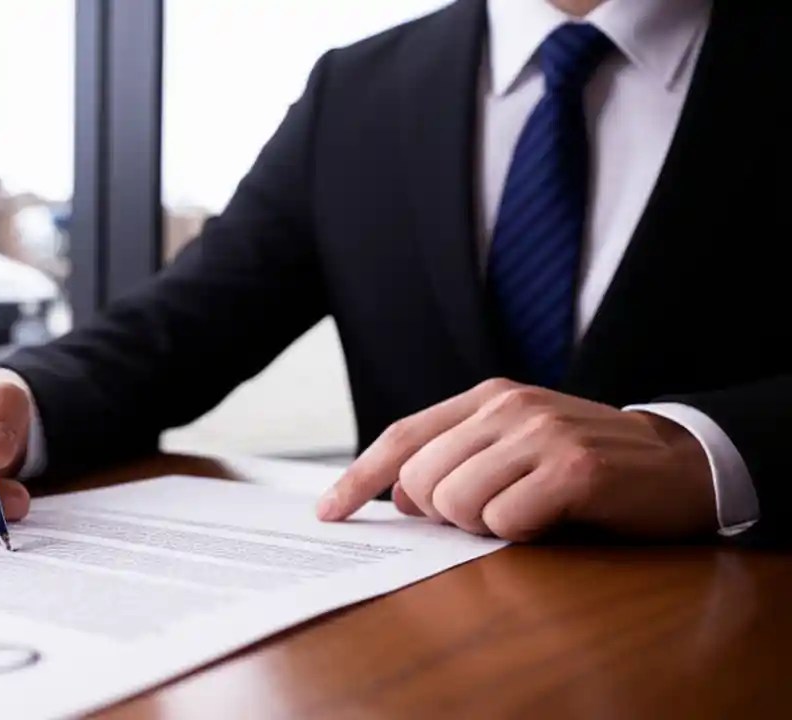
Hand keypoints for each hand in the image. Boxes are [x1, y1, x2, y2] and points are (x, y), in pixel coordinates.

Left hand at [316, 379, 716, 540]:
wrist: (677, 462)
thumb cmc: (584, 463)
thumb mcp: (515, 447)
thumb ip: (457, 460)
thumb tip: (399, 499)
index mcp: (486, 399)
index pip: (402, 437)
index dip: (359, 477)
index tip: (329, 511)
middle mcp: (508, 408)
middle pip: (422, 480)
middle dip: (444, 514)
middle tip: (492, 513)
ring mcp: (541, 434)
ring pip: (457, 503)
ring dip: (486, 526)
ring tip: (527, 512)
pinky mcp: (573, 469)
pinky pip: (506, 522)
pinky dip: (522, 534)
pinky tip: (553, 518)